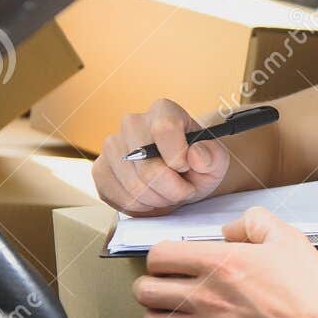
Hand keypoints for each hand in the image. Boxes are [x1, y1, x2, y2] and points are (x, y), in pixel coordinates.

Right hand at [92, 99, 229, 216]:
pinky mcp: (100, 170)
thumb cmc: (198, 165)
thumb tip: (194, 155)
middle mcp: (132, 123)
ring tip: (168, 194)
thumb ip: (212, 156)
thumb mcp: (217, 161)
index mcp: (163, 111)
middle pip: (146, 165)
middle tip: (182, 190)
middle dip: (171, 189)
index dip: (179, 157)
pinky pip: (118, 197)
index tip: (187, 168)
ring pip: (133, 186)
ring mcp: (112, 146)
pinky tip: (151, 198)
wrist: (181, 176)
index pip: (164, 129)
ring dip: (158, 199)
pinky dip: (140, 206)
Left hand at [132, 206, 317, 317]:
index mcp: (218, 263)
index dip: (161, 256)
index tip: (171, 261)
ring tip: (174, 313)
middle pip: (144, 291)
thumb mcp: (287, 238)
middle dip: (152, 285)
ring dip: (159, 316)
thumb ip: (254, 222)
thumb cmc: (309, 289)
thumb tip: (229, 230)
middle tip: (167, 286)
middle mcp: (204, 297)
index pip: (157, 256)